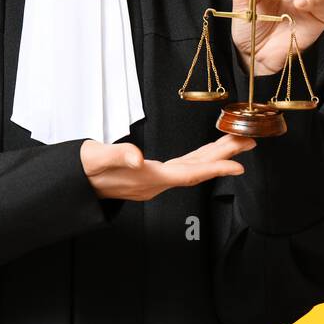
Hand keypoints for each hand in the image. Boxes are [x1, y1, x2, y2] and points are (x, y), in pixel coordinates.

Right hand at [80, 135, 256, 201]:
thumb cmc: (84, 169)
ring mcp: (155, 181)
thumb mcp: (96, 158)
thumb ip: (116, 154)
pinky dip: (200, 158)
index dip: (215, 169)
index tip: (238, 164)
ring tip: (236, 141)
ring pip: (192, 168)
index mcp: (148, 178)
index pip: (189, 174)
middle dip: (224, 156)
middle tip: (249, 140)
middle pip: (197, 169)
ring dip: (215, 156)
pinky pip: (183, 167)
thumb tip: (136, 156)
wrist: (74, 182)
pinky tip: (207, 152)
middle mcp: (156, 183)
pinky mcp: (151, 176)